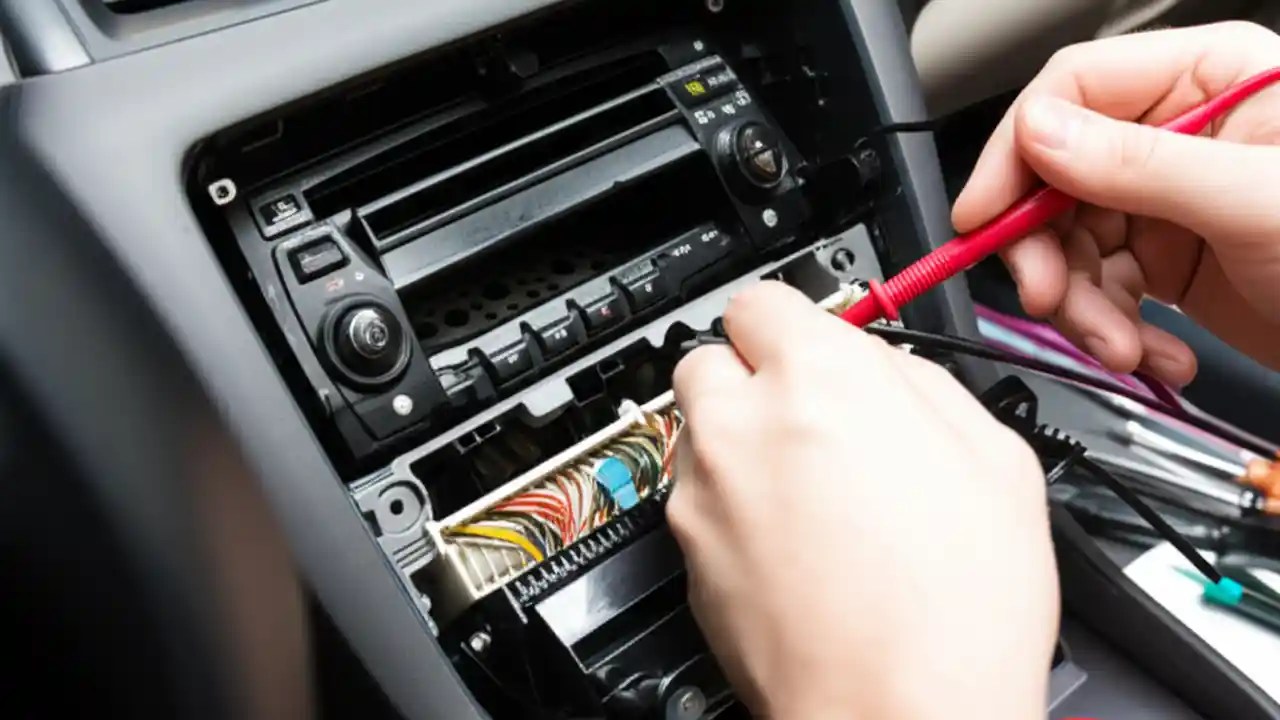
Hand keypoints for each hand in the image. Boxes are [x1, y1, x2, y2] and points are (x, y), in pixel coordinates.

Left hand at [668, 282, 1057, 719]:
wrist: (897, 713)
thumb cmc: (956, 607)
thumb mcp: (995, 459)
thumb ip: (920, 386)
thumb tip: (884, 369)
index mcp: (820, 377)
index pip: (762, 299)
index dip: (792, 323)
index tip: (809, 346)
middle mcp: (743, 422)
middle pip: (710, 359)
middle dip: (751, 378)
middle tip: (805, 420)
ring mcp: (704, 491)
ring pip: (700, 432)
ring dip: (739, 444)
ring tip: (806, 496)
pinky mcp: (686, 554)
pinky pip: (697, 502)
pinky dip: (730, 508)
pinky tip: (791, 547)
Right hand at [954, 21, 1279, 384]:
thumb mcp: (1254, 201)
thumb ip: (1140, 163)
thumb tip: (1041, 135)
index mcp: (1211, 79)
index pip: (1076, 91)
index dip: (1019, 152)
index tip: (986, 214)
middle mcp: (1180, 134)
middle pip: (1059, 179)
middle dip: (1050, 251)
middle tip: (1050, 297)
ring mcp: (1171, 201)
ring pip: (1073, 245)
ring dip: (1087, 308)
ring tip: (1124, 346)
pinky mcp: (1172, 260)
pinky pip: (1105, 290)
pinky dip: (1118, 331)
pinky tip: (1158, 354)